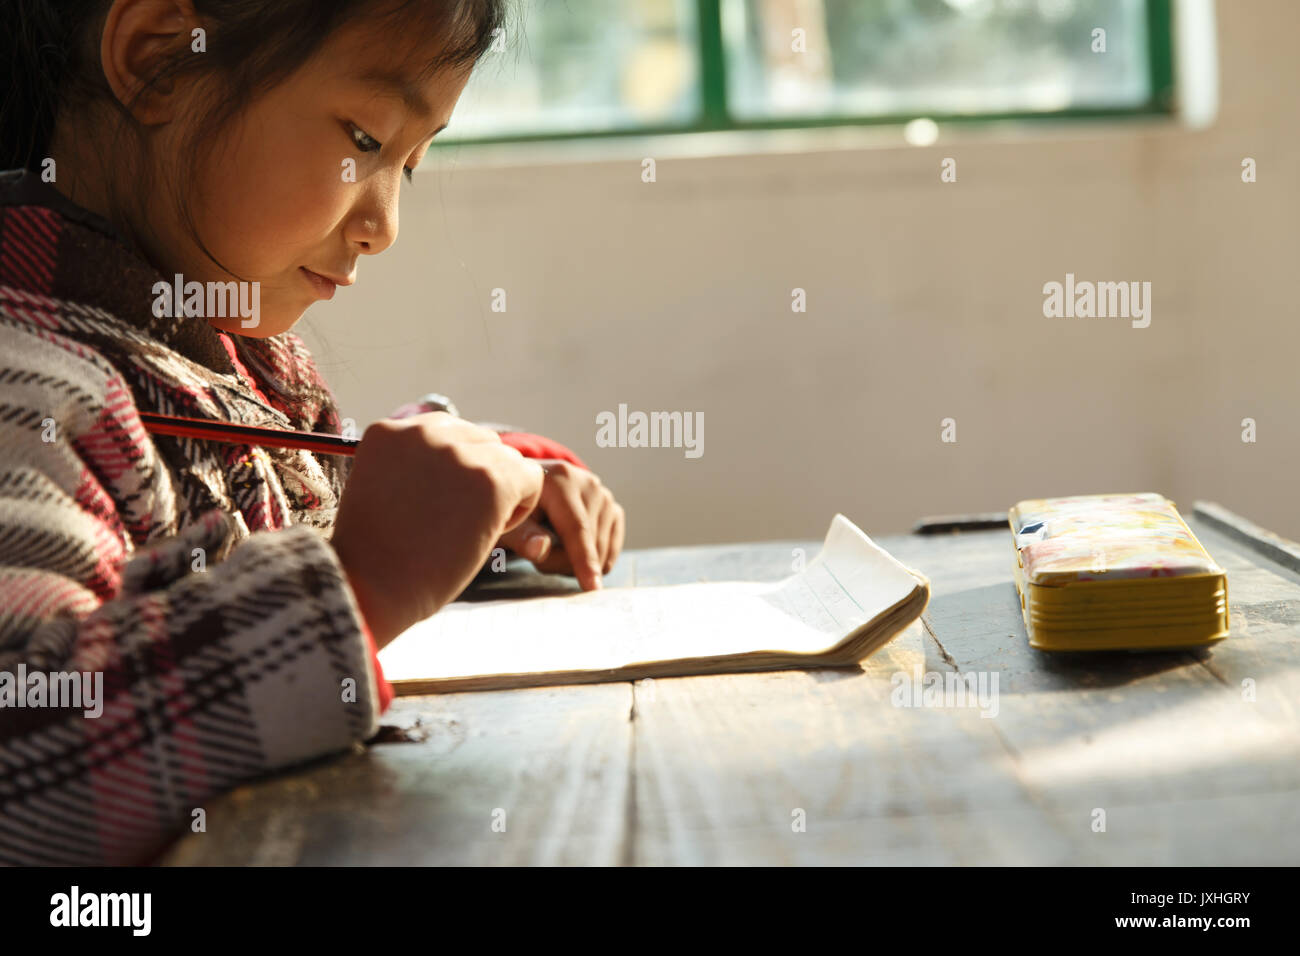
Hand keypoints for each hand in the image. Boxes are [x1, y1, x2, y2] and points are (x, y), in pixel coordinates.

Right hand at [332, 413, 544, 647]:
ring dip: (500, 494)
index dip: (453, 473)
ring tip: (465, 530)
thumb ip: (418, 467)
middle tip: (451, 523)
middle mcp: (423, 431)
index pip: (449, 434)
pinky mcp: (491, 479)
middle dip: (479, 479)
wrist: (371, 590)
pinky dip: (520, 509)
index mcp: (390, 431)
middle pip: (483, 441)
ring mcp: (458, 452)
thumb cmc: (377, 557)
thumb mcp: (386, 491)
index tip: (433, 508)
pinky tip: (488, 533)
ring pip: (509, 460)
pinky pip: (532, 480)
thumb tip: (466, 466)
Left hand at [495, 459, 624, 589]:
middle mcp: (588, 484)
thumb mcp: (508, 524)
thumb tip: (541, 550)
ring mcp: (604, 497)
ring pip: (601, 550)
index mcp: (560, 480)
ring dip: (575, 563)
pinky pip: (610, 551)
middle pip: (589, 542)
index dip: (583, 558)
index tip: (591, 587)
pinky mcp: (614, 510)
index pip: (576, 527)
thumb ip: (522, 538)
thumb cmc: (515, 511)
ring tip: (552, 549)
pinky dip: (591, 561)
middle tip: (538, 558)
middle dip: (563, 562)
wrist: (528, 493)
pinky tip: (571, 550)